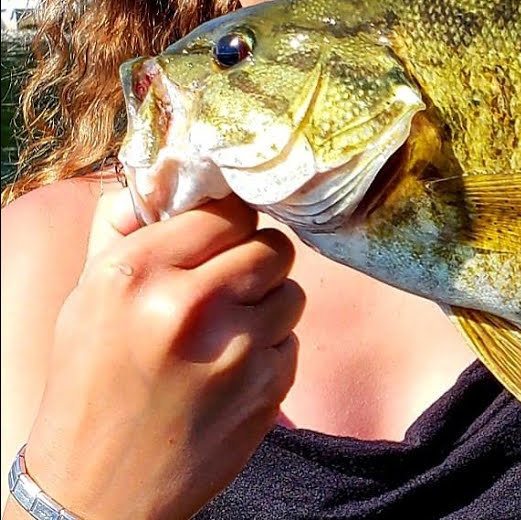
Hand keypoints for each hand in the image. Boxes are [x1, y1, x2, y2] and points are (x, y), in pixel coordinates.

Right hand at [20, 190, 302, 519]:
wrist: (97, 489)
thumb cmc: (90, 383)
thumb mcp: (87, 296)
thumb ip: (126, 229)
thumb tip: (168, 174)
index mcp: (136, 273)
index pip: (225, 211)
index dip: (229, 224)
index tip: (222, 238)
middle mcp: (189, 305)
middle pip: (272, 245)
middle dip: (257, 260)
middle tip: (231, 283)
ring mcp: (236, 349)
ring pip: (292, 291)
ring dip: (268, 305)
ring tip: (226, 332)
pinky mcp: (269, 387)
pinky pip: (291, 340)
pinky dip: (270, 349)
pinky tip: (231, 370)